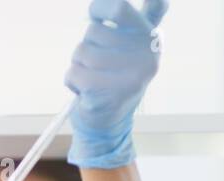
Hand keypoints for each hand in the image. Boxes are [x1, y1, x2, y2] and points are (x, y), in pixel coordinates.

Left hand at [64, 0, 167, 168]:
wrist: (110, 125)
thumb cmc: (116, 78)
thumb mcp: (133, 47)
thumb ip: (146, 20)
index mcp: (150, 40)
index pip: (118, 6)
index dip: (100, 9)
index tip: (96, 17)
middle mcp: (145, 57)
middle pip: (93, 31)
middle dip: (87, 47)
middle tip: (98, 66)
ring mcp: (128, 76)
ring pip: (82, 51)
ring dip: (78, 65)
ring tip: (91, 78)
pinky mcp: (108, 93)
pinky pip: (74, 72)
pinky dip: (73, 81)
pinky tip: (85, 91)